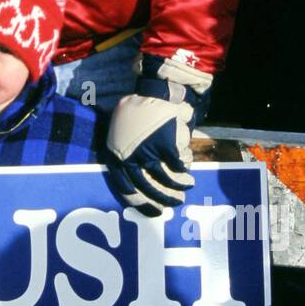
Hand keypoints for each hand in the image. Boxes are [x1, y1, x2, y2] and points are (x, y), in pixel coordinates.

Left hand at [106, 52, 211, 215]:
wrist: (151, 92)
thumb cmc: (136, 115)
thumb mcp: (121, 135)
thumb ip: (127, 157)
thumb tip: (139, 185)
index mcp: (115, 156)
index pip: (125, 189)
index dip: (141, 205)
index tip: (156, 213)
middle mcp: (129, 157)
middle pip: (148, 188)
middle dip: (164, 200)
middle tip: (176, 204)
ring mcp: (146, 151)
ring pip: (165, 179)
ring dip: (179, 186)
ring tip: (189, 186)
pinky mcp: (164, 144)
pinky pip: (177, 165)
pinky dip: (184, 169)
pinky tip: (188, 170)